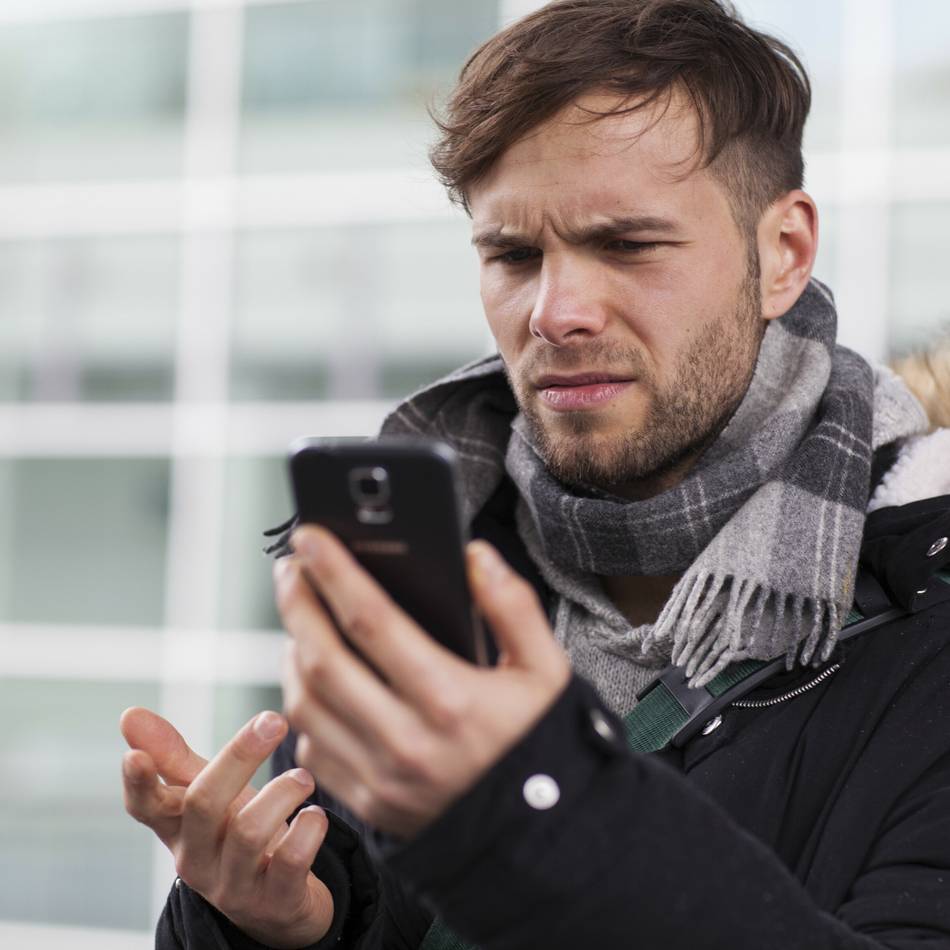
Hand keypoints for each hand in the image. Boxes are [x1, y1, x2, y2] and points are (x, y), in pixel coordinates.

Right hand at [120, 707, 333, 948]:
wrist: (280, 906)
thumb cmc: (238, 836)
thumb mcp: (209, 796)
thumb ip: (174, 758)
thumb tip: (129, 713)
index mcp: (177, 830)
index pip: (145, 808)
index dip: (138, 784)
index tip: (134, 755)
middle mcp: (198, 860)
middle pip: (203, 803)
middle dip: (239, 755)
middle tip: (273, 720)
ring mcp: (234, 886)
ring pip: (249, 830)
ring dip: (283, 792)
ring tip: (303, 778)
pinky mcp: (276, 902)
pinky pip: (290, 861)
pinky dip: (308, 829)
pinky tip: (315, 815)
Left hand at [276, 528, 571, 839]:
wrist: (537, 835)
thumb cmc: (538, 742)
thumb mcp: (546, 670)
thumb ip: (514, 608)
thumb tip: (474, 556)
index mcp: (450, 700)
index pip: (372, 621)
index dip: (334, 572)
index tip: (310, 538)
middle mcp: (406, 742)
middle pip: (322, 659)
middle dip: (297, 603)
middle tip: (290, 569)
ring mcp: (380, 778)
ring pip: (306, 704)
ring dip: (292, 652)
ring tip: (300, 618)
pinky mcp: (366, 803)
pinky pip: (311, 748)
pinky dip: (302, 705)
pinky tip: (313, 678)